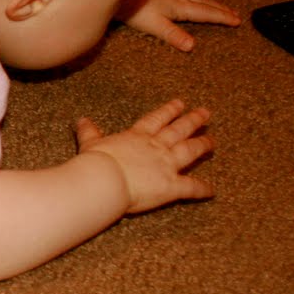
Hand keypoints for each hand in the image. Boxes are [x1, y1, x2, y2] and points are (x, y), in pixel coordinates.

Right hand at [76, 100, 214, 213]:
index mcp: (138, 136)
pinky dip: (202, 189)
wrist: (104, 180)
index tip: (180, 103)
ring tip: (212, 141)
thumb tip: (81, 120)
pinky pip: (190, 187)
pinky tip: (212, 191)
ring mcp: (166, 165)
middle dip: (193, 121)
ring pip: (189, 152)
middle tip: (206, 113)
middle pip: (178, 131)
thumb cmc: (95, 162)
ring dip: (202, 145)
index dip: (169, 110)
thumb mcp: (90, 143)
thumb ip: (89, 132)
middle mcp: (156, 147)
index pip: (157, 119)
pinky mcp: (171, 186)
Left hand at [118, 0, 240, 51]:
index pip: (206, 13)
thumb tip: (192, 46)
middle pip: (205, 2)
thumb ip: (173, 35)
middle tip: (236, 14)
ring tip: (221, 5)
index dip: (222, 17)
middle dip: (221, 9)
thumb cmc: (133, 8)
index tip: (237, 21)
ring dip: (211, 0)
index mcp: (180, 6)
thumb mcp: (153, 25)